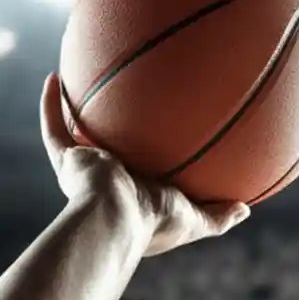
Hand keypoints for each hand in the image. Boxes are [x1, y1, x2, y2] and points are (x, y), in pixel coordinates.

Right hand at [39, 73, 248, 255]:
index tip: (153, 141)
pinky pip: (54, 127)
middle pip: (104, 151)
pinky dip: (50, 104)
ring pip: (74, 136)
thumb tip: (247, 208)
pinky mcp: (68, 160)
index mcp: (132, 195)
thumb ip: (219, 214)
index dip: (143, 161)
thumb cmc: (156, 222)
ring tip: (75, 83)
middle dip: (105, 134)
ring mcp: (83, 170)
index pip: (138, 175)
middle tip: (114, 108)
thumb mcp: (196, 218)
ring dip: (71, 112)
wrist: (116, 220)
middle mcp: (105, 181)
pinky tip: (53, 77)